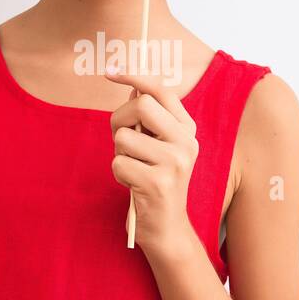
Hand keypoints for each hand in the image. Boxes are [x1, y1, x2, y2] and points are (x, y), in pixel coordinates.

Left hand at [105, 61, 199, 256]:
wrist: (167, 228)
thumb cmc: (155, 182)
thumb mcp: (158, 147)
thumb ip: (148, 120)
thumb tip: (131, 88)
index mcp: (187, 131)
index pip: (161, 91)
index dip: (133, 77)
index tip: (110, 71)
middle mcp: (186, 143)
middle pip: (140, 105)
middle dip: (119, 120)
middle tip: (121, 140)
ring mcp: (174, 163)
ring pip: (123, 138)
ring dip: (119, 154)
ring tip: (133, 169)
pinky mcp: (157, 184)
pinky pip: (118, 164)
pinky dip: (118, 174)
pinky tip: (133, 185)